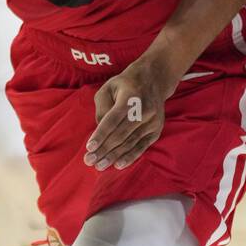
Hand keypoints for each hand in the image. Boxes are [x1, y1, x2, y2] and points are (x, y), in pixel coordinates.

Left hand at [83, 54, 176, 170]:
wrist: (154, 80)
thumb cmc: (125, 85)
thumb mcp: (108, 88)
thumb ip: (102, 108)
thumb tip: (99, 131)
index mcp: (130, 97)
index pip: (113, 119)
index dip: (101, 135)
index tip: (89, 148)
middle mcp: (144, 110)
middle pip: (121, 134)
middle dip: (104, 150)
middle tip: (89, 161)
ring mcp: (152, 121)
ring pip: (130, 142)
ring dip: (114, 156)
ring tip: (99, 166)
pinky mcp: (156, 129)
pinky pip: (142, 146)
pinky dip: (130, 157)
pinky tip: (118, 165)